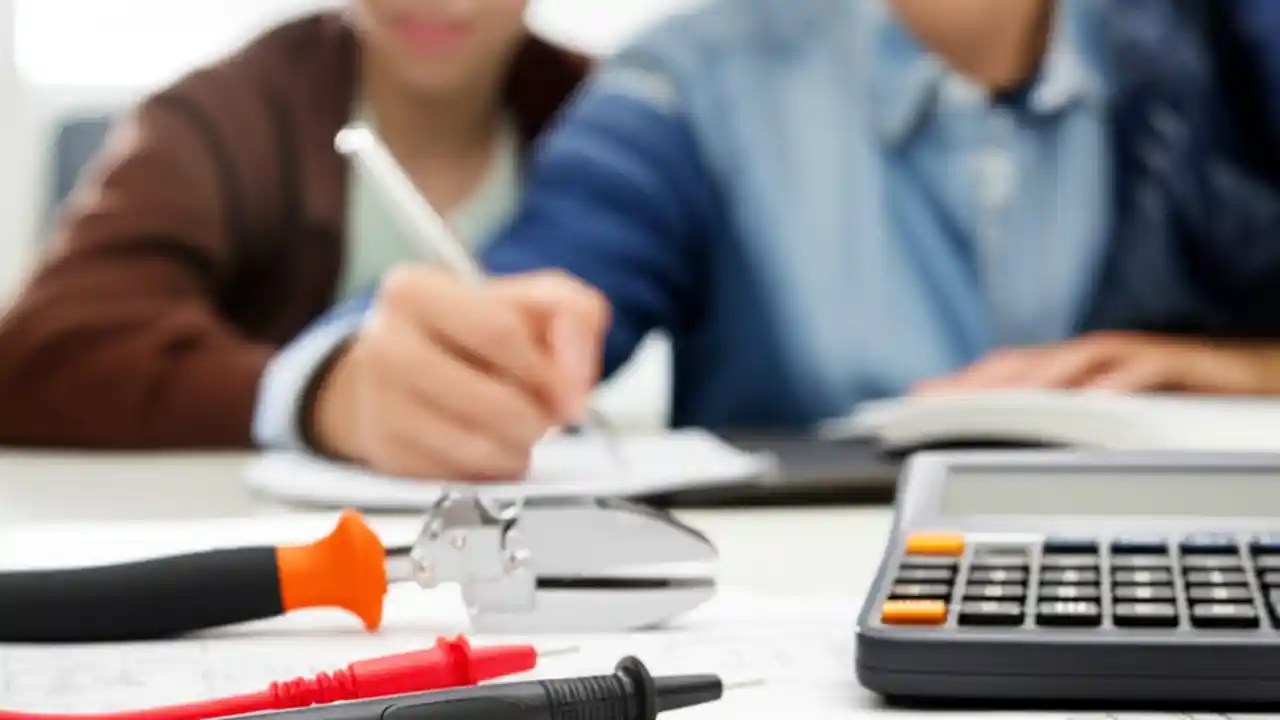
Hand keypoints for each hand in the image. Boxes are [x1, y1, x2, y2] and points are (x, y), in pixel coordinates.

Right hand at [309, 267, 609, 478]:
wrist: (411, 370)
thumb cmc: (476, 333)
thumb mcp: (535, 301)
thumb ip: (574, 317)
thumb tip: (574, 384)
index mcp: (415, 292)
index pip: (500, 333)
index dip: (549, 370)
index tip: (569, 390)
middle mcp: (385, 346)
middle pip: (497, 402)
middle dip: (538, 416)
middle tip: (543, 411)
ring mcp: (381, 406)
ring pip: (482, 448)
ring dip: (519, 446)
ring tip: (515, 426)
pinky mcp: (390, 456)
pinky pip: (465, 478)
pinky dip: (492, 469)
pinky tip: (486, 443)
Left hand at [914, 332, 1279, 396]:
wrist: (1256, 381)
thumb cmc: (1175, 400)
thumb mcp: (1109, 420)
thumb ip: (1064, 431)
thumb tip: (1008, 453)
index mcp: (1072, 374)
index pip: (1003, 376)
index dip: (959, 387)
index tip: (913, 403)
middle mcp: (1093, 360)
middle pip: (1022, 366)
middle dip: (973, 384)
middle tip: (933, 401)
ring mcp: (1130, 358)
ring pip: (1068, 365)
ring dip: (1024, 383)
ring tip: (987, 401)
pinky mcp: (1174, 363)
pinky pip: (1136, 373)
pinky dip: (1108, 387)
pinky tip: (1082, 405)